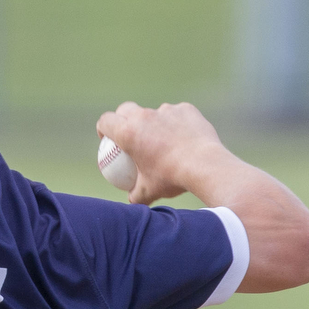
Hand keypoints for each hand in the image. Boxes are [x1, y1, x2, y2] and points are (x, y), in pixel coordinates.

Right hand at [96, 101, 223, 205]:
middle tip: (130, 133)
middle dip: (123, 118)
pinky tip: (183, 136)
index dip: (103, 128)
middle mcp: (144, 116)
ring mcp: (166, 110)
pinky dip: (177, 123)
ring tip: (163, 138)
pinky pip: (176, 114)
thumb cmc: (171, 177)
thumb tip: (131, 200)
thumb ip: (136, 195)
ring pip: (154, 112)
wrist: (205, 166)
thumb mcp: (149, 191)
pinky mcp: (186, 109)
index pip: (105, 121)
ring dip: (154, 122)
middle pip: (126, 109)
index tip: (107, 137)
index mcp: (128, 132)